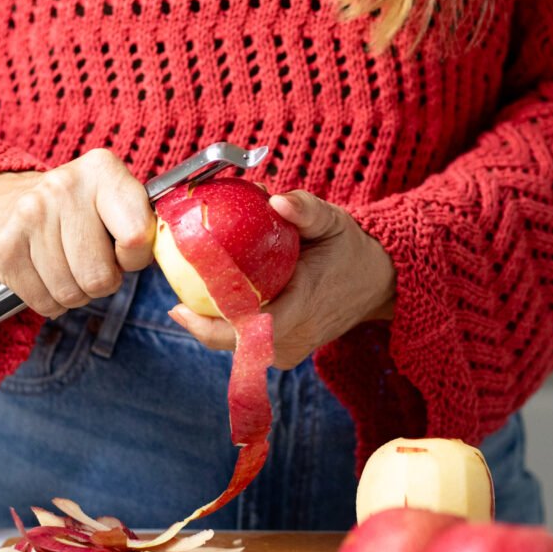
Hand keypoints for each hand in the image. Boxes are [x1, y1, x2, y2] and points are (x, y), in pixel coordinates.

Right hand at [0, 149, 154, 317]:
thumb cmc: (72, 210)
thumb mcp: (111, 199)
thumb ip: (141, 223)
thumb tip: (171, 260)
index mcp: (102, 169)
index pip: (136, 237)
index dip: (135, 259)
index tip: (123, 251)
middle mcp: (65, 186)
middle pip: (101, 276)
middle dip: (101, 282)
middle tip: (89, 262)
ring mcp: (30, 214)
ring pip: (72, 293)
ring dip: (74, 293)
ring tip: (64, 266)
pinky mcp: (3, 245)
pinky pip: (44, 301)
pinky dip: (49, 301)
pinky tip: (42, 274)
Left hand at [169, 191, 395, 369]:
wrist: (377, 282)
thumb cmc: (350, 250)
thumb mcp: (333, 221)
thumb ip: (306, 209)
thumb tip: (274, 200)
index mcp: (302, 309)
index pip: (249, 330)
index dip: (208, 327)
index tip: (178, 310)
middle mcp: (293, 338)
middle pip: (232, 343)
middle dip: (199, 322)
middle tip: (174, 297)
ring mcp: (289, 350)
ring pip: (236, 346)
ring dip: (210, 324)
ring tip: (188, 297)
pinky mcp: (284, 351)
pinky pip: (245, 344)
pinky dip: (226, 325)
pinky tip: (209, 302)